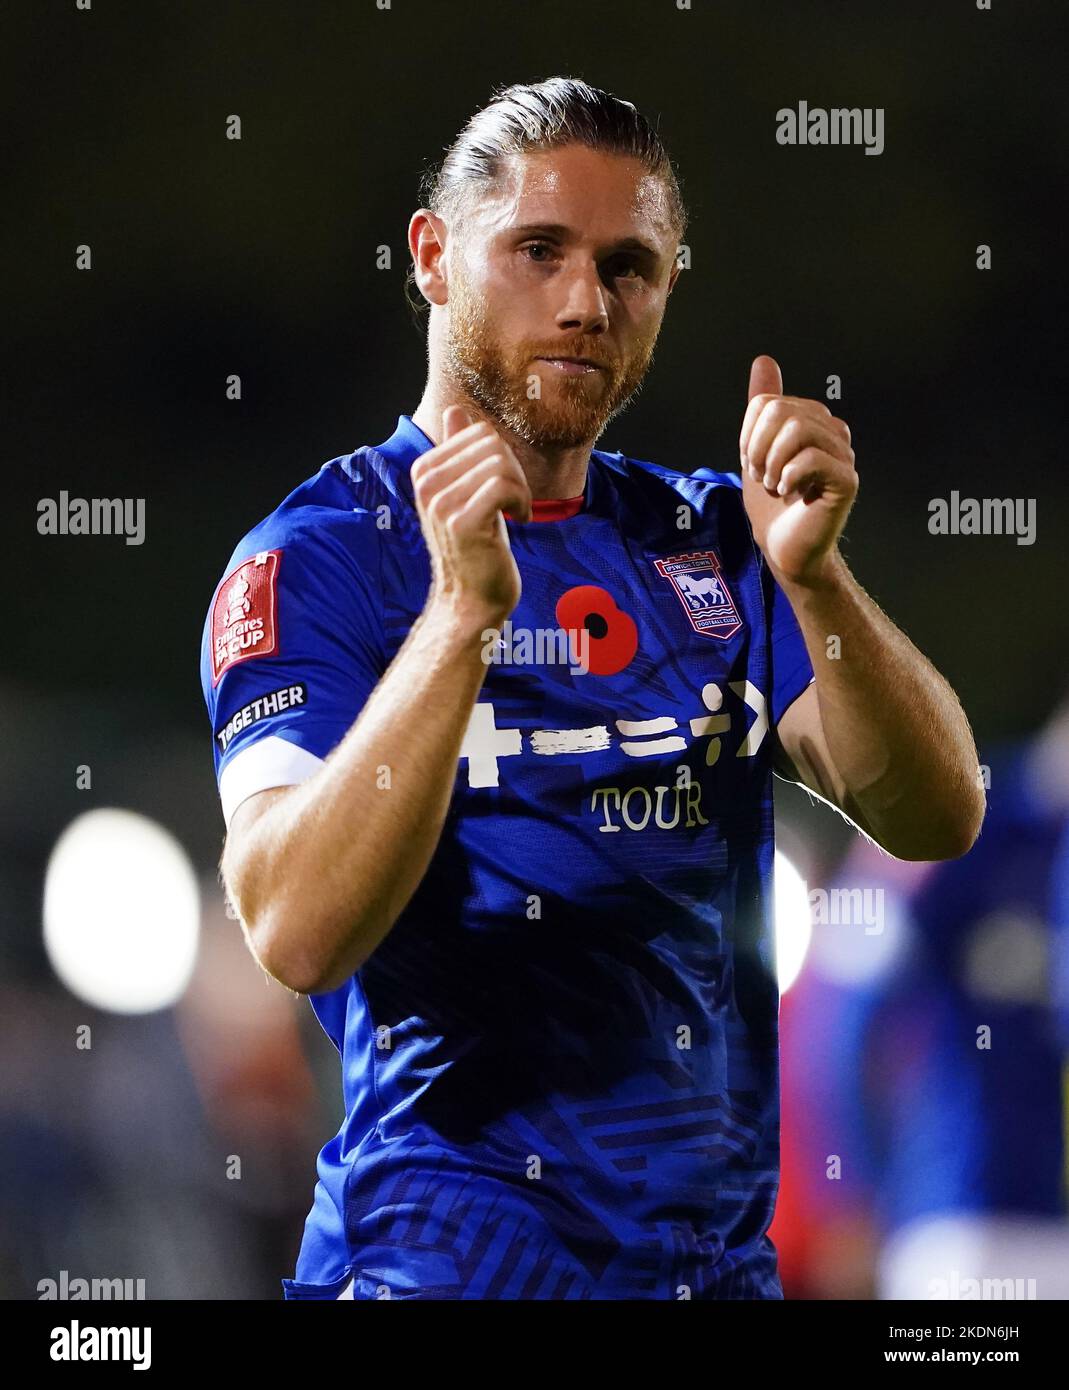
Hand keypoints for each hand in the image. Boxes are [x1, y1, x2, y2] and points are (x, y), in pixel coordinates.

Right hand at [411, 405, 531, 628]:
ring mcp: (440, 503)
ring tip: (517, 512)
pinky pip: (505, 486)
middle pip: (492, 444)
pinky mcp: (461, 522)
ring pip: (501, 464)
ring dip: (521, 489)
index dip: (504, 458)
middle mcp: (426, 483)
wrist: (472, 598)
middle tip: (516, 501)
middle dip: (515, 471)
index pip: (480, 433)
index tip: (503, 490)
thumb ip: (458, 451)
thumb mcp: (466, 492)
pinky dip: (523, 502)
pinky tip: (521, 520)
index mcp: (424, 470)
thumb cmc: (476, 545)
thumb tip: (455, 411)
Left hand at [739, 355, 857, 587]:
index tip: (755, 464)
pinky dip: (789, 477)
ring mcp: (844, 455)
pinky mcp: (847, 480)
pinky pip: (811, 459)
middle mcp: (834, 432)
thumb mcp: (757, 450)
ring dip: (773, 465)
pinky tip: (790, 492)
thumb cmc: (773, 505)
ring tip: (777, 485)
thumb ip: (762, 407)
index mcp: (813, 420)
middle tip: (764, 477)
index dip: (750, 436)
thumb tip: (764, 360)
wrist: (784, 548)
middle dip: (759, 449)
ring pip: (797, 431)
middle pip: (781, 412)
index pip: (768, 404)